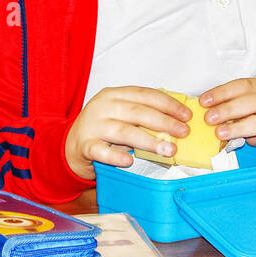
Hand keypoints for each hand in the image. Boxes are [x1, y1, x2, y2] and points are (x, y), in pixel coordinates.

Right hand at [64, 87, 191, 178]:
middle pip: (138, 112)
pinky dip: (116, 156)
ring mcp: (92, 126)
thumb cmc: (103, 129)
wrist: (69, 146)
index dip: (168, 104)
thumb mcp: (121, 114)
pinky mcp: (84, 146)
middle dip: (164, 122)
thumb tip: (177, 120)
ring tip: (169, 150)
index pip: (145, 95)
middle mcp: (103, 107)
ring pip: (124, 132)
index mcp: (114, 94)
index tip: (186, 115)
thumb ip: (143, 113)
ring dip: (149, 141)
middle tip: (184, 133)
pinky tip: (130, 161)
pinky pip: (101, 151)